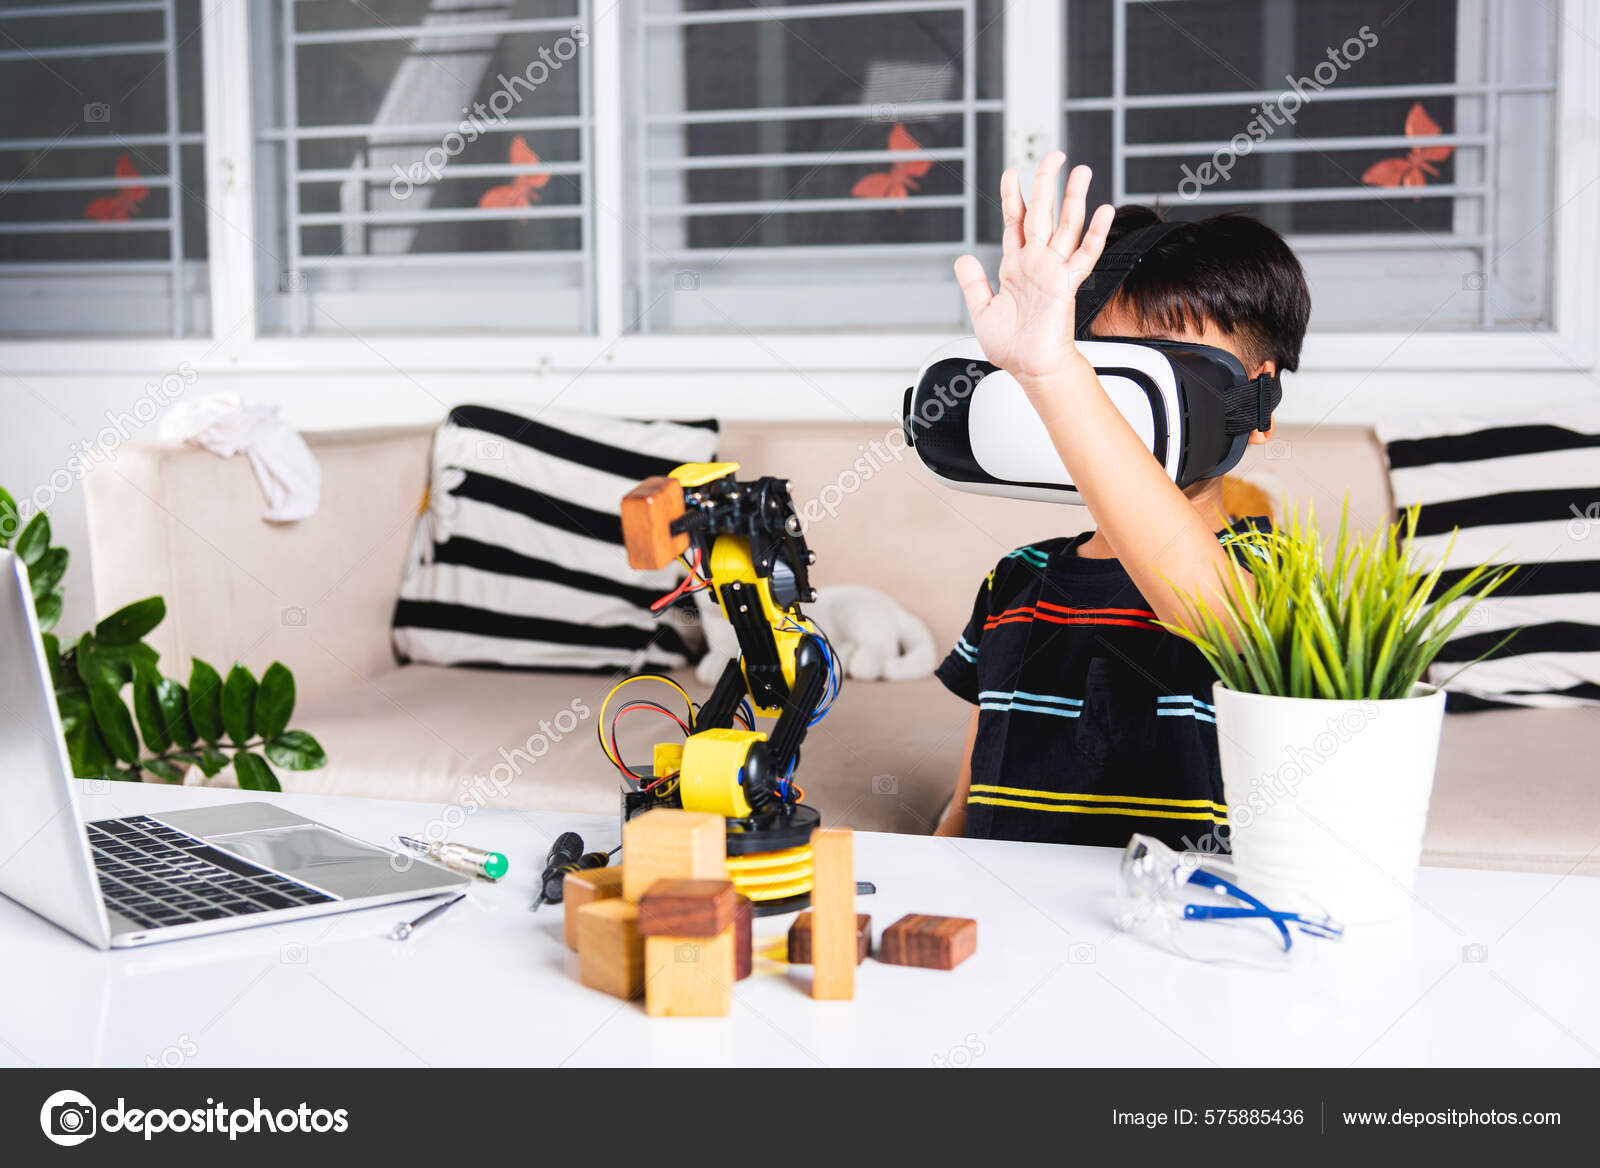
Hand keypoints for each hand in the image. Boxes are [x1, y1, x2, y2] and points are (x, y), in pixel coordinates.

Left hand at [954, 154, 1114, 385]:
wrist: (1031, 369)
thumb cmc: (1011, 347)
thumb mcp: (981, 310)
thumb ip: (973, 282)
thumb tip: (963, 258)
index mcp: (1016, 266)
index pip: (1015, 222)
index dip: (1012, 196)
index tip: (1011, 172)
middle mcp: (1036, 263)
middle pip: (1042, 213)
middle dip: (1046, 183)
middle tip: (1053, 155)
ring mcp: (1053, 271)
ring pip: (1066, 226)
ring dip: (1074, 198)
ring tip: (1081, 171)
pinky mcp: (1066, 285)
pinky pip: (1083, 256)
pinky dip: (1095, 234)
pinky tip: (1104, 211)